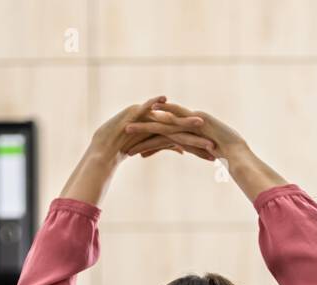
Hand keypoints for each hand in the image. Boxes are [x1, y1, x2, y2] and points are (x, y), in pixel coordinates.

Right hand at [60, 97, 218, 204]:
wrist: (104, 148)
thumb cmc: (123, 148)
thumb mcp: (148, 147)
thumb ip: (165, 145)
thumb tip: (182, 150)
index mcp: (161, 127)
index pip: (182, 138)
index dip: (196, 145)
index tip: (212, 154)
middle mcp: (155, 119)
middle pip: (178, 129)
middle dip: (195, 136)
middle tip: (212, 141)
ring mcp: (145, 116)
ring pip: (166, 120)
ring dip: (181, 120)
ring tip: (197, 122)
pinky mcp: (133, 113)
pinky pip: (143, 107)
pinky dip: (152, 102)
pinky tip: (163, 99)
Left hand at [123, 102, 286, 201]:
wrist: (239, 154)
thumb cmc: (229, 162)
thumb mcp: (211, 164)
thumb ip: (204, 161)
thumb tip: (205, 168)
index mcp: (189, 137)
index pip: (166, 141)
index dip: (151, 146)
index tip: (136, 151)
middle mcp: (188, 127)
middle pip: (161, 129)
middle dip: (142, 132)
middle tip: (123, 135)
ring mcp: (192, 122)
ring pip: (165, 123)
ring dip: (146, 124)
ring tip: (127, 128)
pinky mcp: (198, 120)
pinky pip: (179, 116)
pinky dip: (165, 114)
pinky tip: (150, 113)